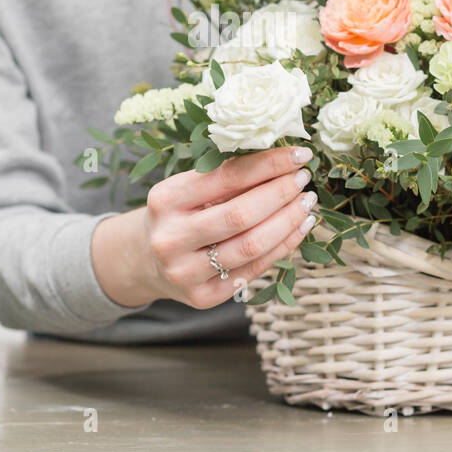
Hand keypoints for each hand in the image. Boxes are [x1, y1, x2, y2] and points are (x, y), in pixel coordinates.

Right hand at [92, 146, 318, 309]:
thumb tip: (284, 159)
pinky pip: (253, 270)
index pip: (228, 177)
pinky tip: (298, 229)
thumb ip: (226, 177)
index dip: (269, 164)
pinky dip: (283, 247)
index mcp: (165, 199)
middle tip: (305, 179)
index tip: (299, 153)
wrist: (145, 260)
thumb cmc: (177, 214)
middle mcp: (170, 238)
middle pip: (241, 214)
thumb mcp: (188, 188)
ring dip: (288, 221)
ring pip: (252, 246)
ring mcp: (185, 272)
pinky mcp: (202, 297)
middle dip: (281, 193)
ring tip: (307, 203)